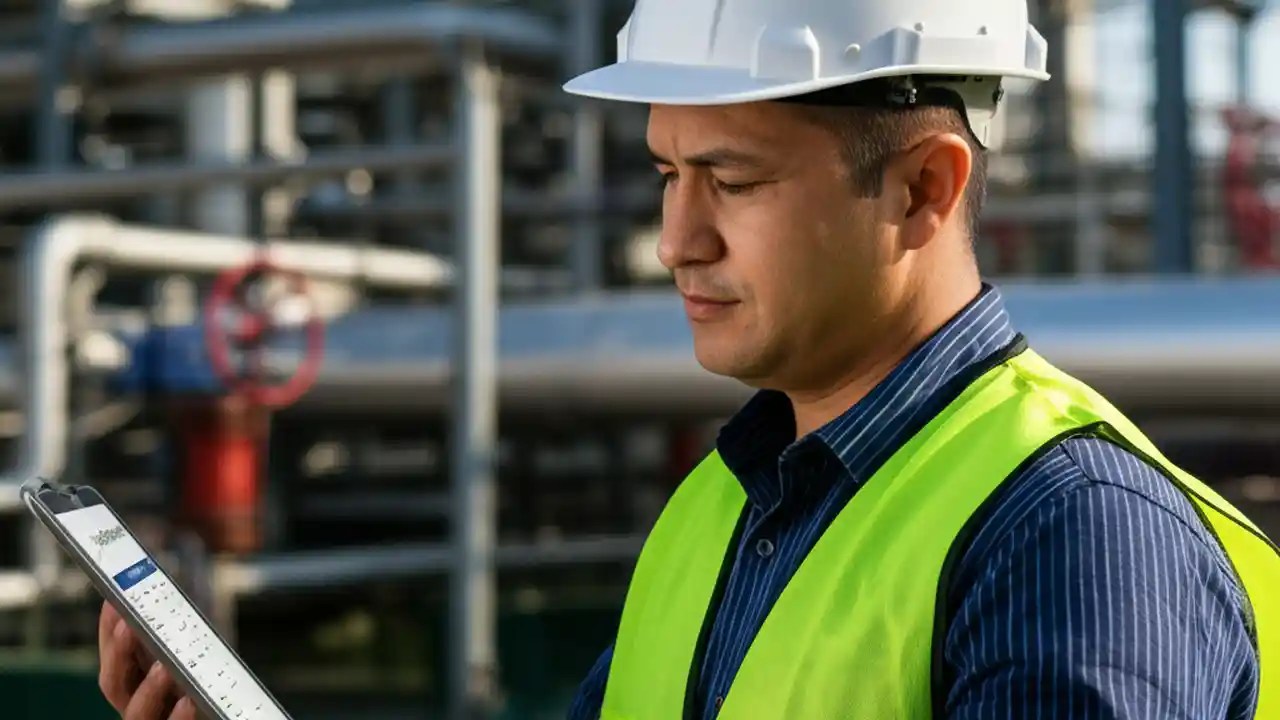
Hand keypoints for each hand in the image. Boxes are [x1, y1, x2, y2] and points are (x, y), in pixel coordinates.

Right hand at [98, 601, 200, 719]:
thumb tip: (174, 596)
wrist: (230, 710)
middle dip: (119, 655)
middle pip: (116, 684)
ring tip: (163, 668)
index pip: (114, 656)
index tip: (112, 602)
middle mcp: (139, 704)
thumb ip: (183, 635)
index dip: (109, 631)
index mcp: (138, 682)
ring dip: (148, 689)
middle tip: (128, 626)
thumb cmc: (211, 685)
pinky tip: (189, 701)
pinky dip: (179, 718)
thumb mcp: (195, 656)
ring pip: (137, 712)